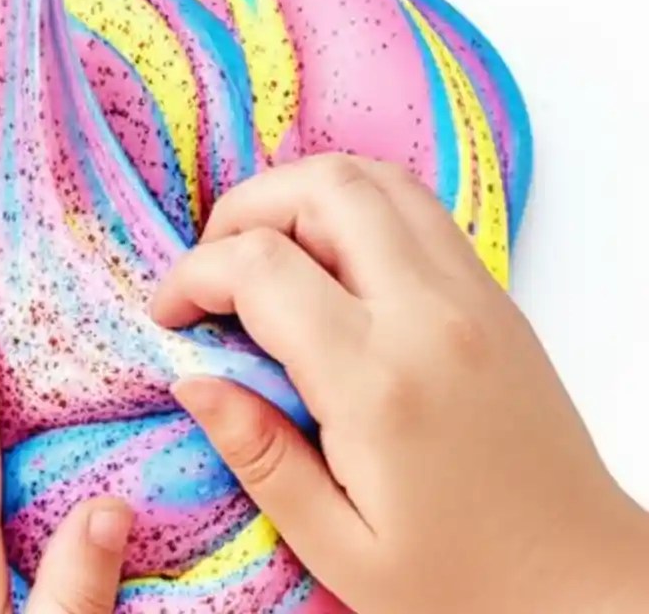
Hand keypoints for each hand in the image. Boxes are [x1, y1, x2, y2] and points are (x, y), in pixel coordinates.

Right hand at [154, 155, 648, 613]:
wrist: (582, 586)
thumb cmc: (464, 584)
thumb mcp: (339, 547)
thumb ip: (258, 454)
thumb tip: (192, 380)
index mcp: (379, 383)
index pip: (263, 267)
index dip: (194, 276)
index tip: (170, 316)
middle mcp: (432, 317)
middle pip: (324, 189)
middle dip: (244, 210)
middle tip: (212, 271)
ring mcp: (474, 297)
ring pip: (376, 180)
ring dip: (302, 197)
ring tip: (265, 258)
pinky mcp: (496, 300)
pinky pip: (418, 210)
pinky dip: (356, 208)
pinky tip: (328, 265)